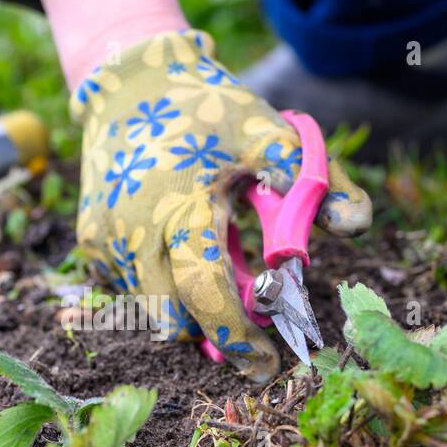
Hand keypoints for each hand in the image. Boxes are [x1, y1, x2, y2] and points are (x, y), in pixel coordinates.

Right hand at [71, 29, 370, 380]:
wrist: (128, 81)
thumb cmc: (206, 107)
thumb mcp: (267, 131)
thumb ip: (315, 180)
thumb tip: (356, 225)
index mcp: (177, 207)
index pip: (204, 293)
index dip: (235, 337)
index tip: (264, 365)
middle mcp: (130, 233)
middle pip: (174, 320)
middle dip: (215, 330)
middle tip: (253, 312)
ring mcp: (103, 242)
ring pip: (154, 308)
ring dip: (193, 303)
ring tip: (222, 255)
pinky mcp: (91, 244)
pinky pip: (135, 286)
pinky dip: (167, 282)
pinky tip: (186, 242)